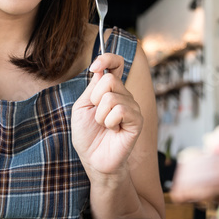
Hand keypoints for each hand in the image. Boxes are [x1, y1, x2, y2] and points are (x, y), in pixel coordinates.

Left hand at [71, 53, 142, 177]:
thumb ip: (91, 88)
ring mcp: (132, 107)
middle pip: (109, 80)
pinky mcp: (137, 121)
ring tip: (104, 126)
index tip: (95, 66)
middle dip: (95, 99)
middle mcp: (124, 95)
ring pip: (112, 97)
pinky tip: (113, 130)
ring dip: (100, 115)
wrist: (93, 159)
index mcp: (110, 90)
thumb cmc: (87, 135)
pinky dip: (109, 122)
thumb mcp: (82, 107)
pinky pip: (120, 110)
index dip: (107, 58)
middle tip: (96, 115)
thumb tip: (101, 69)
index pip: (116, 64)